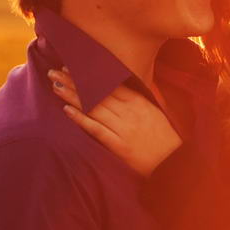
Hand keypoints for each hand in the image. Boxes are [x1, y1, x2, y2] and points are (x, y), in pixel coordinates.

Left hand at [49, 67, 182, 176]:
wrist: (175, 163)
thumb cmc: (166, 138)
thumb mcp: (157, 113)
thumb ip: (141, 100)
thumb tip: (124, 87)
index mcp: (140, 103)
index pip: (109, 84)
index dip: (89, 75)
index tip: (73, 66)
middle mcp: (130, 113)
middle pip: (97, 93)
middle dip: (74, 81)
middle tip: (54, 71)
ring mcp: (124, 129)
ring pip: (94, 107)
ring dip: (73, 96)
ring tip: (55, 86)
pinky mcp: (120, 146)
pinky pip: (97, 130)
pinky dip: (82, 119)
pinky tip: (67, 110)